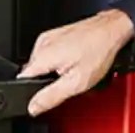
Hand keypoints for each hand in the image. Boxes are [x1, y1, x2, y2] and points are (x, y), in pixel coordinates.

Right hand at [18, 8, 134, 116]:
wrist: (112, 29)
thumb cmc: (99, 51)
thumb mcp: (76, 82)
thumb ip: (51, 96)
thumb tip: (34, 106)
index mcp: (42, 56)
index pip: (23, 80)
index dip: (34, 91)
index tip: (50, 90)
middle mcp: (42, 44)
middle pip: (33, 72)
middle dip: (46, 80)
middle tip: (67, 79)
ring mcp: (49, 37)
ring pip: (42, 62)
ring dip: (54, 69)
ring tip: (74, 67)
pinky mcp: (57, 34)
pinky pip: (50, 52)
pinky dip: (59, 59)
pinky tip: (76, 58)